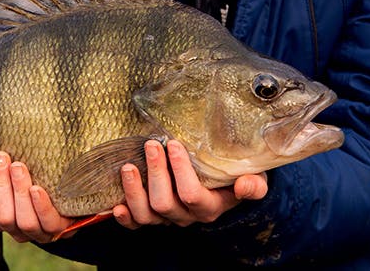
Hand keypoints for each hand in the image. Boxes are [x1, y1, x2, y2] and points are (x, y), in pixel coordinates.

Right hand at [0, 152, 79, 242]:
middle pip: (0, 215)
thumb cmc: (34, 176)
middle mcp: (11, 227)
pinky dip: (41, 206)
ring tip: (18, 167)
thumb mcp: (13, 171)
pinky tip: (37, 189)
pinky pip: (47, 223)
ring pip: (23, 220)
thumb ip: (2, 163)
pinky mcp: (57, 230)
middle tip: (1, 157)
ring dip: (19, 192)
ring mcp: (34, 232)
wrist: (69, 197)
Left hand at [113, 140, 266, 228]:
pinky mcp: (153, 217)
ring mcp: (168, 218)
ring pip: (147, 215)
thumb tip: (245, 184)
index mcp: (211, 207)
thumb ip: (254, 184)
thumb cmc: (236, 174)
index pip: (192, 194)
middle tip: (151, 145)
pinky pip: (136, 224)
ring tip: (128, 167)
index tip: (174, 144)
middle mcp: (188, 216)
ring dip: (134, 192)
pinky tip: (116, 206)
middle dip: (155, 173)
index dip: (180, 171)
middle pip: (165, 203)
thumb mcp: (253, 176)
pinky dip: (125, 218)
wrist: (227, 184)